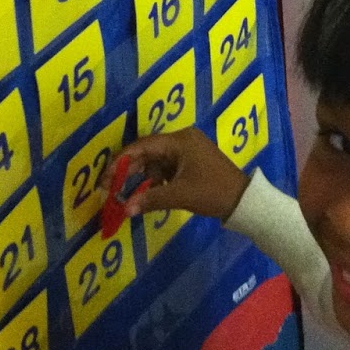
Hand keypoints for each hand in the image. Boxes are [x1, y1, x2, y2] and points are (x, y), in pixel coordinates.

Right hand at [106, 129, 251, 222]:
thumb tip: (125, 209)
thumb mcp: (179, 195)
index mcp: (180, 140)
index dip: (121, 161)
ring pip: (156, 161)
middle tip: (110, 186)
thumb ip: (150, 199)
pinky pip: (167, 168)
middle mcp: (183, 140)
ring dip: (142, 177)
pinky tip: (147, 193)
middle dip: (129, 170)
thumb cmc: (212, 192)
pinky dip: (156, 180)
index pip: (143, 146)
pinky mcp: (191, 163)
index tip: (106, 177)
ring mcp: (188, 151)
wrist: (243, 201)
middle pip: (148, 152)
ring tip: (126, 193)